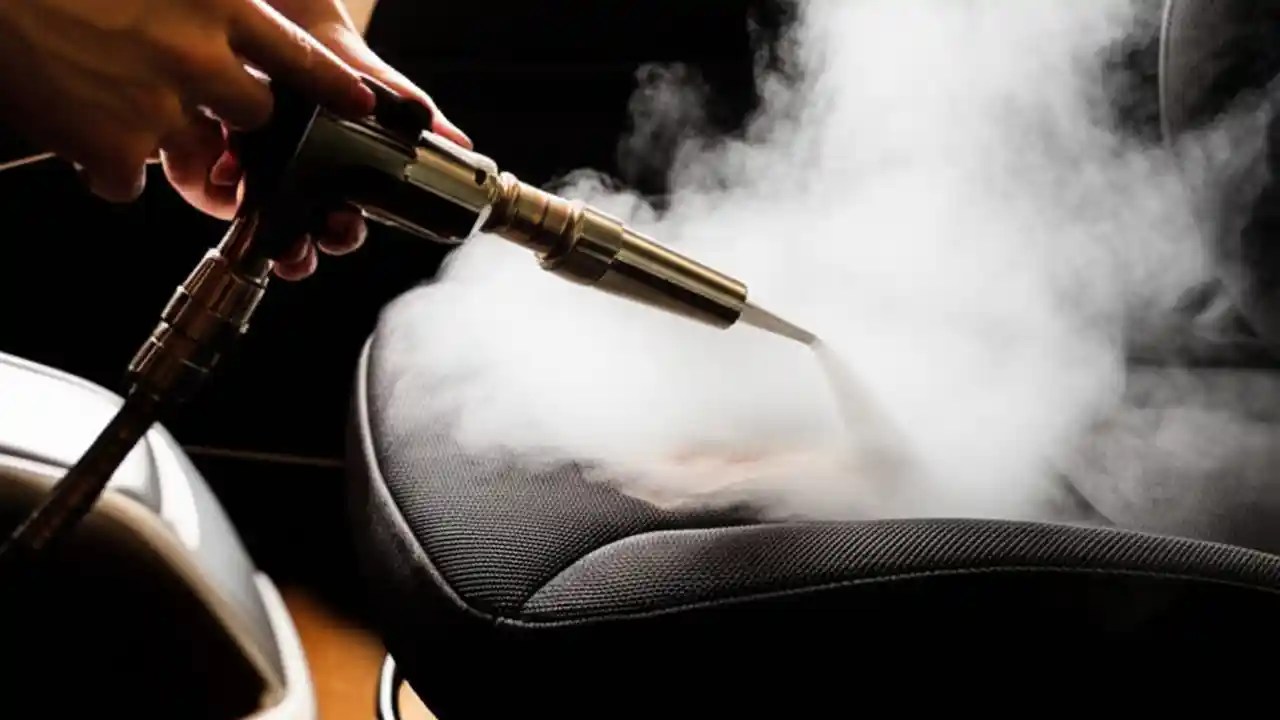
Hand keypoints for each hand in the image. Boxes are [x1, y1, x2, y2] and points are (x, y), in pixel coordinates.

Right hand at [0, 0, 374, 202]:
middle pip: (257, 117)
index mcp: (219, 6)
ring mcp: (159, 108)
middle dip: (229, 114)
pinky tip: (75, 123)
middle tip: (176, 88)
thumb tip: (232, 43)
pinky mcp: (112, 148)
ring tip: (108, 96)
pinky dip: (103, 166)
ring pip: (197, 156)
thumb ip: (208, 7)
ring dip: (160, 138)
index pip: (302, 58)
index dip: (335, 88)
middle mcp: (200, 59)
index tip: (365, 105)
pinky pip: (128, 184)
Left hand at [161, 0, 471, 280]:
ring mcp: (239, 154)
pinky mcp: (191, 142)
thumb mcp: (349, 58)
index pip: (339, 208)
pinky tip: (226, 172)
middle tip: (305, 244)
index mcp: (326, 150)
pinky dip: (210, 186)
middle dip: (301, 244)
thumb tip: (454, 140)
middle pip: (296, 222)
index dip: (340, 231)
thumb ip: (396, 98)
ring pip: (251, 214)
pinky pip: (200, 182)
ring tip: (263, 220)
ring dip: (257, 228)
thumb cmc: (299, 21)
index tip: (341, 230)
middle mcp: (283, 158)